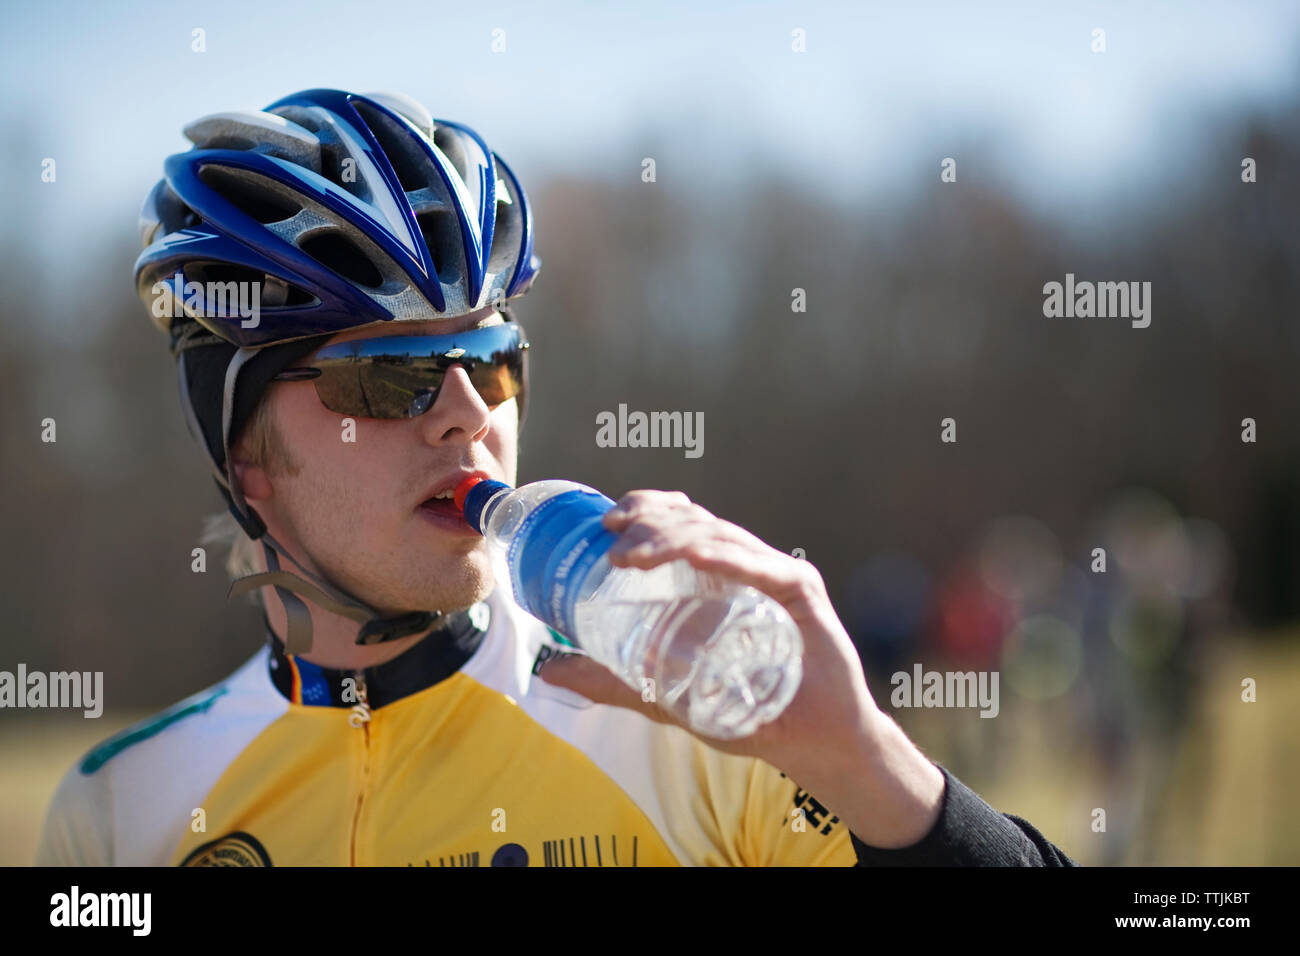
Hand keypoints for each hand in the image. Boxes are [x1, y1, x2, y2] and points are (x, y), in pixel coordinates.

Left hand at [537, 492, 890, 777]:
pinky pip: (761, 567)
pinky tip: (696, 557)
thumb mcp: (667, 695)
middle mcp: (748, 565)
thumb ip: (613, 681)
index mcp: (720, 575)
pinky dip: (726, 558)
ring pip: (720, 537)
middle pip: (696, 522)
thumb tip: (549, 671)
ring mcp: (776, 575)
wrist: (815, 746)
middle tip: (611, 540)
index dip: (645, 509)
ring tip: (633, 553)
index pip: (682, 522)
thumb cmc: (752, 713)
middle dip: (650, 520)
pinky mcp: (801, 594)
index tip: (606, 521)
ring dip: (673, 538)